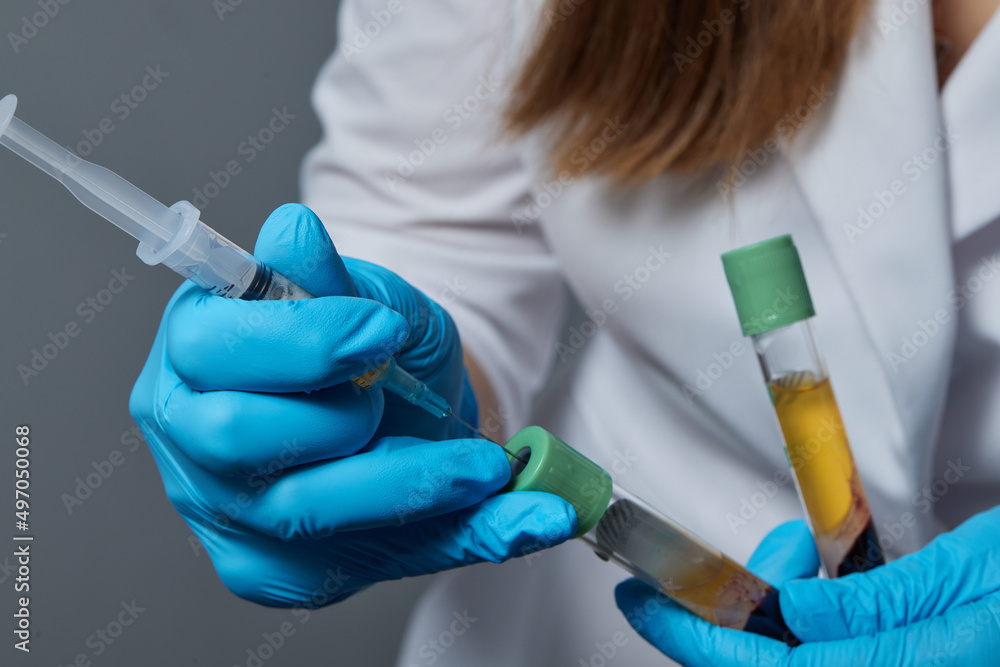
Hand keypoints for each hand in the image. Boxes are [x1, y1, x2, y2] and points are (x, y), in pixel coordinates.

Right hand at [129, 203, 576, 605]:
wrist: (405, 412)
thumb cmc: (370, 346)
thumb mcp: (363, 297)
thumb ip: (330, 276)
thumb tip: (292, 230)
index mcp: (196, 350)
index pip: (215, 348)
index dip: (303, 341)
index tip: (386, 330)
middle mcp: (192, 436)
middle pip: (237, 438)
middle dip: (338, 416)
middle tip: (396, 391)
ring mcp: (226, 512)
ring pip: (305, 514)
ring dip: (412, 484)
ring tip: (488, 465)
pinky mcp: (275, 570)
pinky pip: (374, 563)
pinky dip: (462, 539)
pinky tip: (531, 519)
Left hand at [616, 510, 999, 665]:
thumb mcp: (979, 577)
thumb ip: (883, 608)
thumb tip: (798, 611)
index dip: (692, 635)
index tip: (644, 597)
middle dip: (742, 612)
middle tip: (764, 555)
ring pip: (802, 665)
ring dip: (779, 611)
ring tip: (805, 555)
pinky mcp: (909, 666)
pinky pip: (838, 657)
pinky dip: (813, 623)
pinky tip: (827, 583)